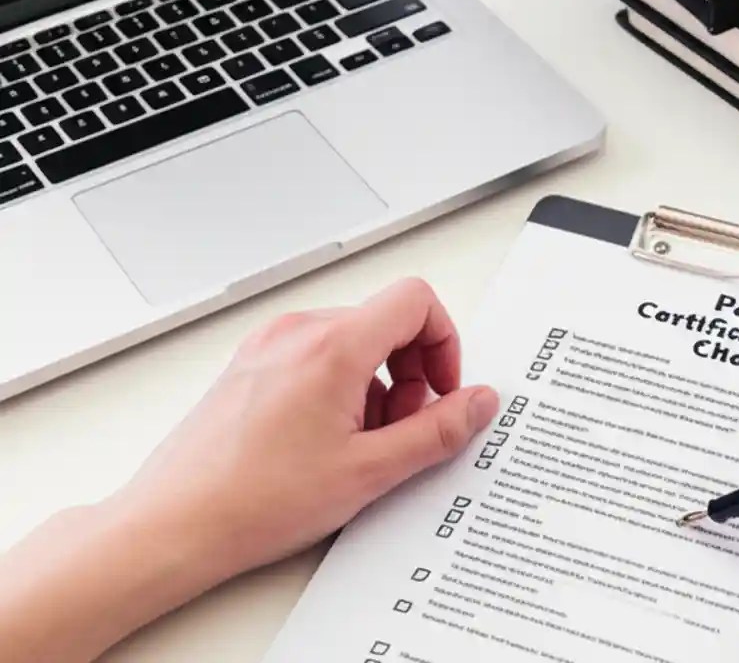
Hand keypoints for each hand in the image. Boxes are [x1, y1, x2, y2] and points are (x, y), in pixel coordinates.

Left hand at [0, 278, 499, 662]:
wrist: (175, 523)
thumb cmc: (254, 500)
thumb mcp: (370, 472)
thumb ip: (438, 431)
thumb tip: (478, 403)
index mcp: (332, 346)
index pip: (416, 300)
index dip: (445, 342)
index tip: (442, 389)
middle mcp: (297, 332)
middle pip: (386, 321)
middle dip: (411, 373)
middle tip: (404, 429)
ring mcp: (270, 345)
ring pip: (353, 340)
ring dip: (376, 385)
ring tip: (362, 444)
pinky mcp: (252, 365)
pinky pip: (317, 356)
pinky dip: (340, 389)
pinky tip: (328, 443)